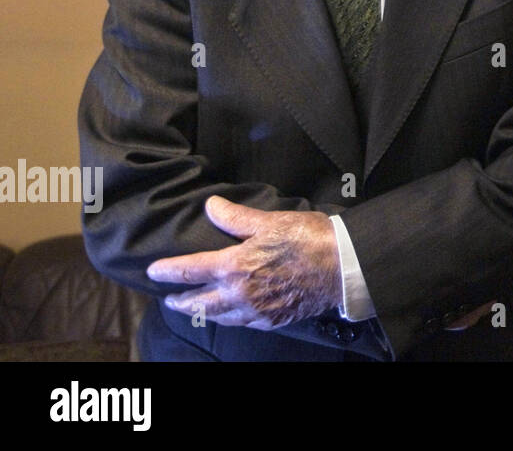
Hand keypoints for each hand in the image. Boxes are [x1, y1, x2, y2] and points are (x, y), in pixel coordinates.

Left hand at [146, 196, 340, 330]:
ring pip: (218, 317)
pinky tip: (232, 314)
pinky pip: (243, 323)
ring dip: (203, 312)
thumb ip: (236, 217)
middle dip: (180, 301)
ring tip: (197, 308)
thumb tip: (211, 206)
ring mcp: (256, 311)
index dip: (168, 270)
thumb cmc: (309, 239)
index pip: (190, 270)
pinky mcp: (273, 319)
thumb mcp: (270, 220)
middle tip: (170, 299)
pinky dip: (230, 318)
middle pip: (198, 303)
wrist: (342, 266)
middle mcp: (239, 294)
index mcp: (235, 267)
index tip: (153, 271)